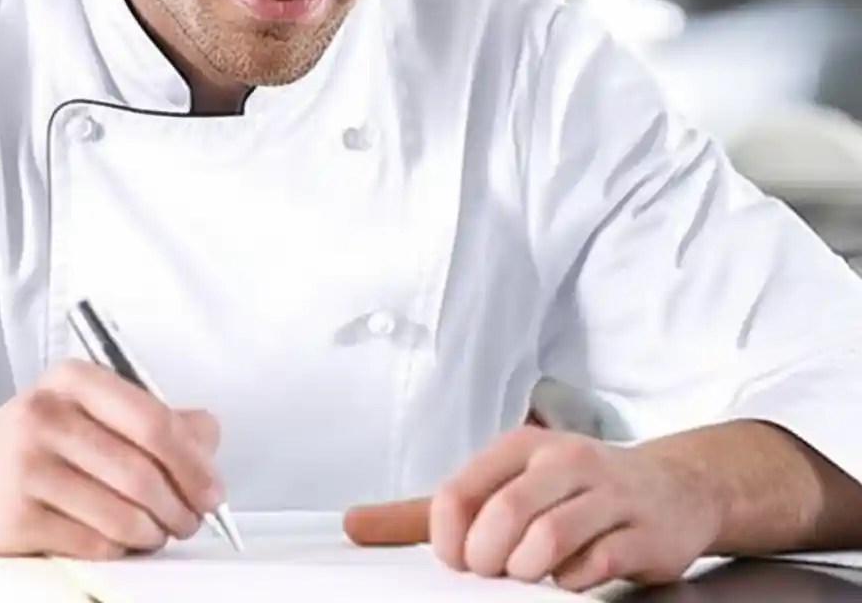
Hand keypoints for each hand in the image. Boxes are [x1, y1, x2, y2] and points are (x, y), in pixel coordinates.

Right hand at [0, 360, 221, 558]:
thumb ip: (151, 418)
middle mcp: (47, 417)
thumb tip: (207, 437)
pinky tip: (119, 540)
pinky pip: (94, 543)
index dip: (193, 463)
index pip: (154, 421)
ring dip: (153, 533)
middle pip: (142, 473)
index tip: (210, 488)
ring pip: (122, 514)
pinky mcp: (17, 516)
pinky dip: (120, 548)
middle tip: (190, 519)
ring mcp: (27, 467)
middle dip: (180, 506)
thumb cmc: (30, 440)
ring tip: (156, 532)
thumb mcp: (87, 408)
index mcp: (74, 381)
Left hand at [344, 427, 721, 590]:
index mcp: (519, 447)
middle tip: (493, 573)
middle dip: (486, 561)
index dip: (447, 541)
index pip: (456, 492)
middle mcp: (564, 461)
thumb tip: (354, 525)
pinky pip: (594, 565)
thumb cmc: (575, 490)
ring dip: (527, 572)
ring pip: (548, 541)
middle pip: (502, 517)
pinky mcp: (643, 533)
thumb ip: (428, 513)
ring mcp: (609, 494)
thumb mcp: (500, 487)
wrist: (675, 489)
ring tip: (530, 574)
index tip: (457, 560)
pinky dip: (571, 582)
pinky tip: (571, 576)